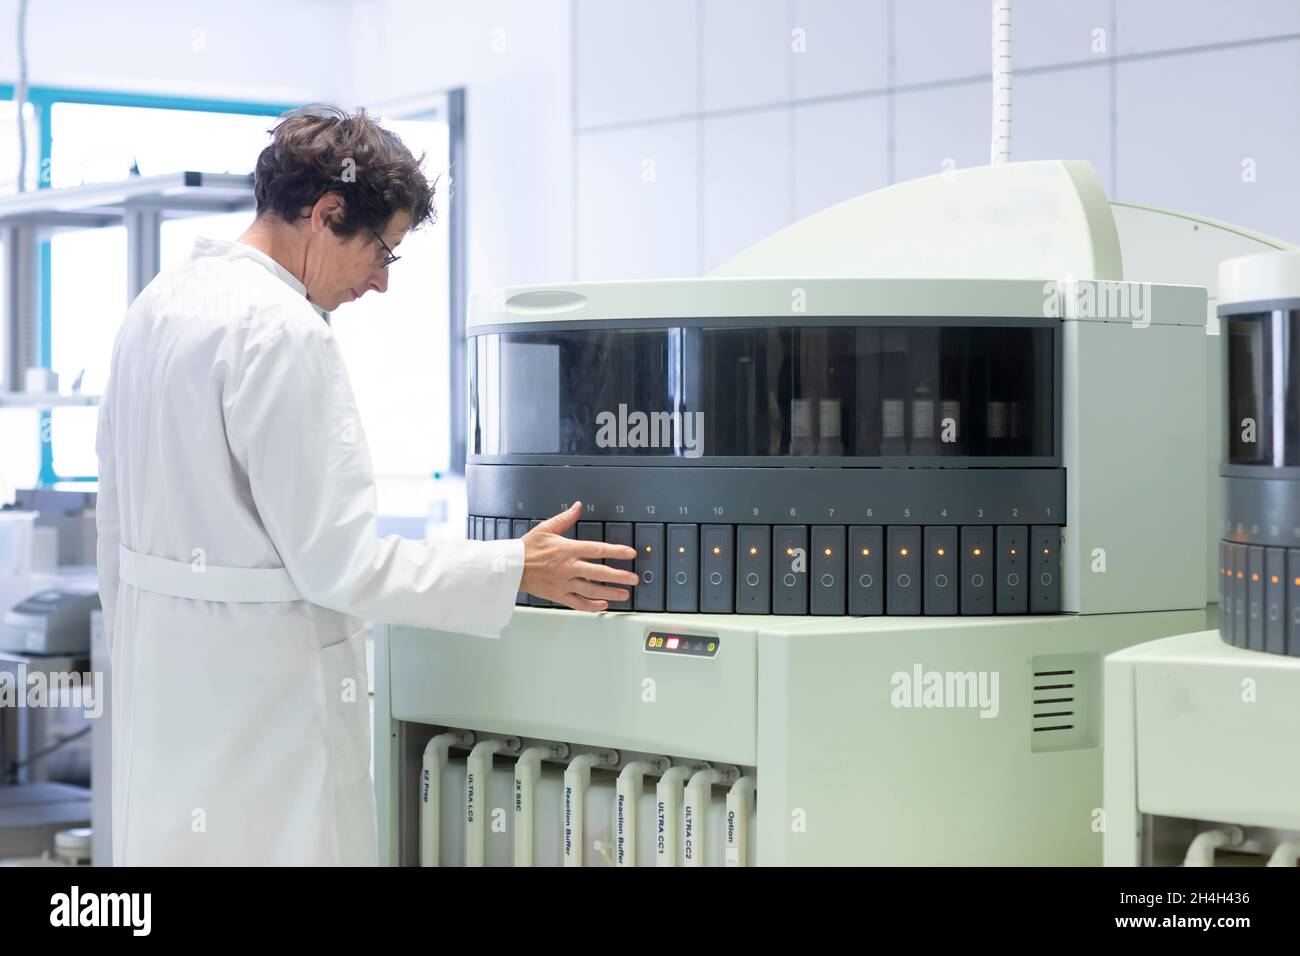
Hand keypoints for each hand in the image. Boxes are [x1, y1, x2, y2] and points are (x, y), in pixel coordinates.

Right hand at [520, 502, 638, 610]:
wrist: (511, 566)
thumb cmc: (528, 547)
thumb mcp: (547, 528)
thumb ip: (565, 518)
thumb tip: (578, 506)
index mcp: (568, 550)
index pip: (598, 550)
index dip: (617, 552)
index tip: (630, 553)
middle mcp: (569, 567)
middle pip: (600, 573)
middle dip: (620, 576)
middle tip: (634, 579)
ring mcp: (564, 583)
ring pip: (592, 590)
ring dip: (611, 593)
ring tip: (625, 594)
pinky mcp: (558, 595)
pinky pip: (578, 603)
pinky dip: (592, 605)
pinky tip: (603, 605)